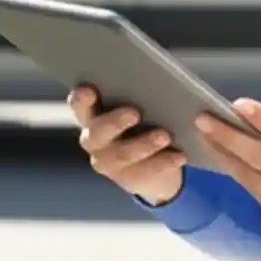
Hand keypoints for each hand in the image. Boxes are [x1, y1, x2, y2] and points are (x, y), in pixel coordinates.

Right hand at [67, 84, 186, 205]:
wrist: (158, 161)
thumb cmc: (146, 119)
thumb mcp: (144, 103)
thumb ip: (142, 92)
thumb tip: (159, 81)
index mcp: (93, 113)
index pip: (80, 104)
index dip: (81, 98)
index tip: (89, 90)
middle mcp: (94, 138)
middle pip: (97, 132)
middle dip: (114, 122)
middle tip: (134, 113)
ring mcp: (108, 162)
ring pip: (121, 155)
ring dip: (143, 144)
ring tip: (164, 136)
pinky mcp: (128, 179)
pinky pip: (144, 172)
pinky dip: (163, 162)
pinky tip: (179, 155)